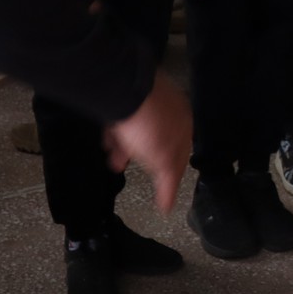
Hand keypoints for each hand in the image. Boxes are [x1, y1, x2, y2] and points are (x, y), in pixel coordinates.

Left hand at [104, 71, 192, 213]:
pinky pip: (123, 119)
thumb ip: (167, 180)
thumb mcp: (163, 158)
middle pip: (159, 143)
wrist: (123, 89)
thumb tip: (168, 205)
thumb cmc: (148, 123)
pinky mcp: (127, 95)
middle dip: (145, 161)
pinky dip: (116, 134)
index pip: (181, 157)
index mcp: (184, 125)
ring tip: (115, 161)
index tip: (163, 191)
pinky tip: (108, 142)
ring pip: (139, 131)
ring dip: (127, 149)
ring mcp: (148, 102)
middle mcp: (169, 111)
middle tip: (135, 173)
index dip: (171, 176)